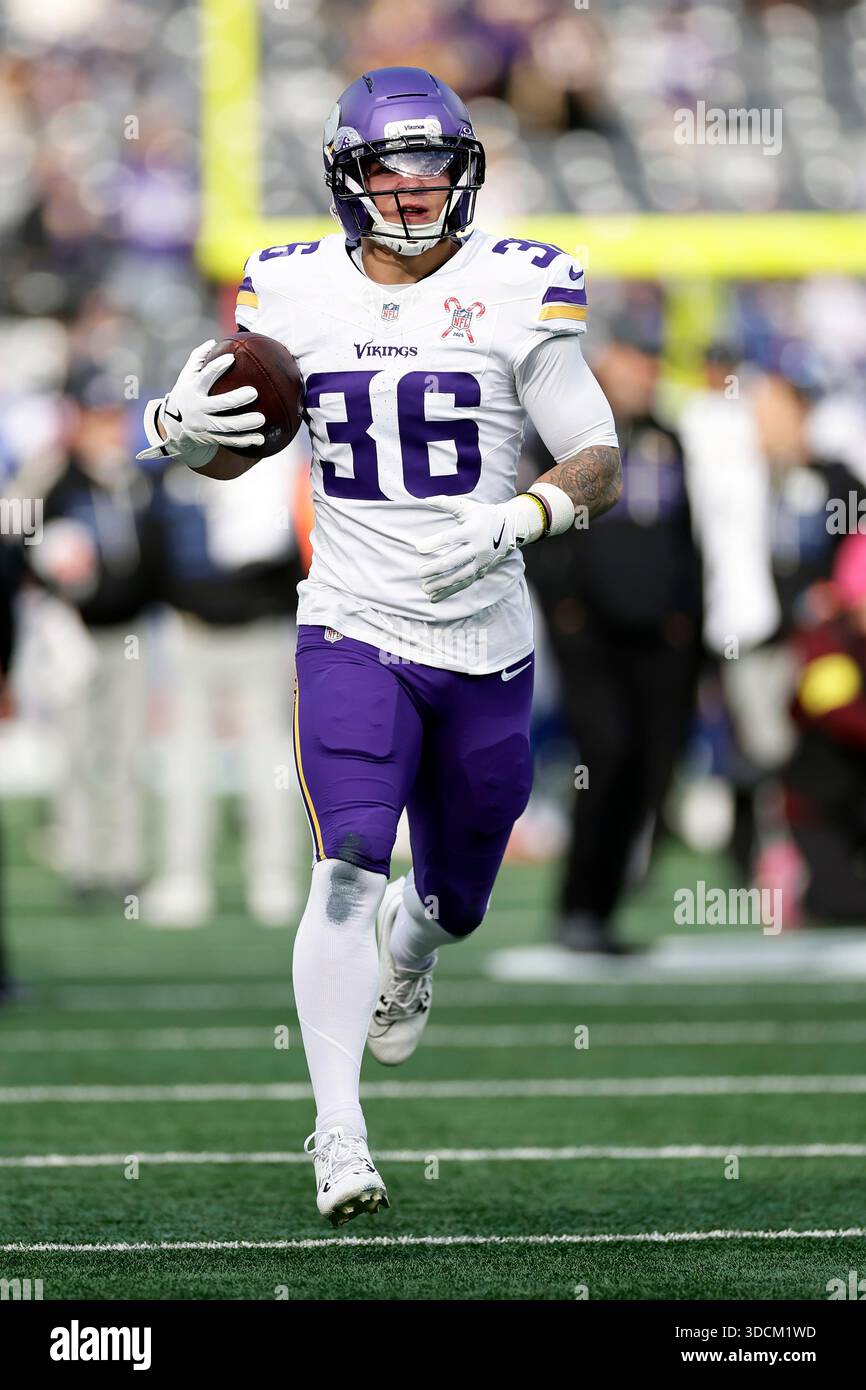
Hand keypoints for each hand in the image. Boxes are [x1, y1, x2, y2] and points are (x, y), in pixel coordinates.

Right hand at [137, 340, 264, 460]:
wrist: (172, 428)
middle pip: (219, 404)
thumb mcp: (185, 377)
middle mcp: (198, 409)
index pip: (205, 377)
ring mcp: (205, 426)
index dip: (217, 367)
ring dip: (245, 424)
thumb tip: (213, 341)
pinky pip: (230, 441)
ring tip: (261, 418)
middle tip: (254, 392)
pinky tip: (260, 439)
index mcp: (193, 390)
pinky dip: (245, 440)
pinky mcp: (211, 439)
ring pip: (227, 426)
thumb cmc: (185, 395)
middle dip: (236, 399)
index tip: (232, 358)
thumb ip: (197, 359)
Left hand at [417, 495, 525, 602]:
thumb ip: (446, 502)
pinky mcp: (482, 571)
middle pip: (455, 560)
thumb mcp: (467, 506)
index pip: (451, 538)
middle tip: (420, 572)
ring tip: (425, 588)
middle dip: (436, 568)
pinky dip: (449, 591)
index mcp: (472, 530)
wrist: (511, 528)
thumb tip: (425, 499)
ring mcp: (481, 562)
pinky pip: (464, 584)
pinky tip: (435, 597)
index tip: (419, 548)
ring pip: (460, 576)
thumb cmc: (483, 515)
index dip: (435, 543)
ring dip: (442, 584)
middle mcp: (478, 547)